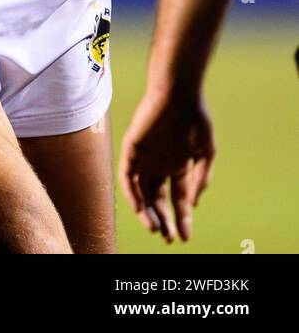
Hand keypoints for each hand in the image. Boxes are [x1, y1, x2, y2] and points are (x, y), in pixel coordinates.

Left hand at [119, 89, 214, 242]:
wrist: (180, 94)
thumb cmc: (195, 119)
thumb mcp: (205, 152)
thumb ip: (200, 179)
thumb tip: (192, 205)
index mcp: (177, 167)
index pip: (176, 199)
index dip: (181, 219)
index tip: (185, 237)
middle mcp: (159, 165)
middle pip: (157, 199)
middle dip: (163, 220)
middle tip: (168, 238)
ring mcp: (144, 158)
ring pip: (141, 192)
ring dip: (146, 212)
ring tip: (156, 229)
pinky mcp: (132, 148)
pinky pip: (128, 175)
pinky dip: (133, 193)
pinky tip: (142, 208)